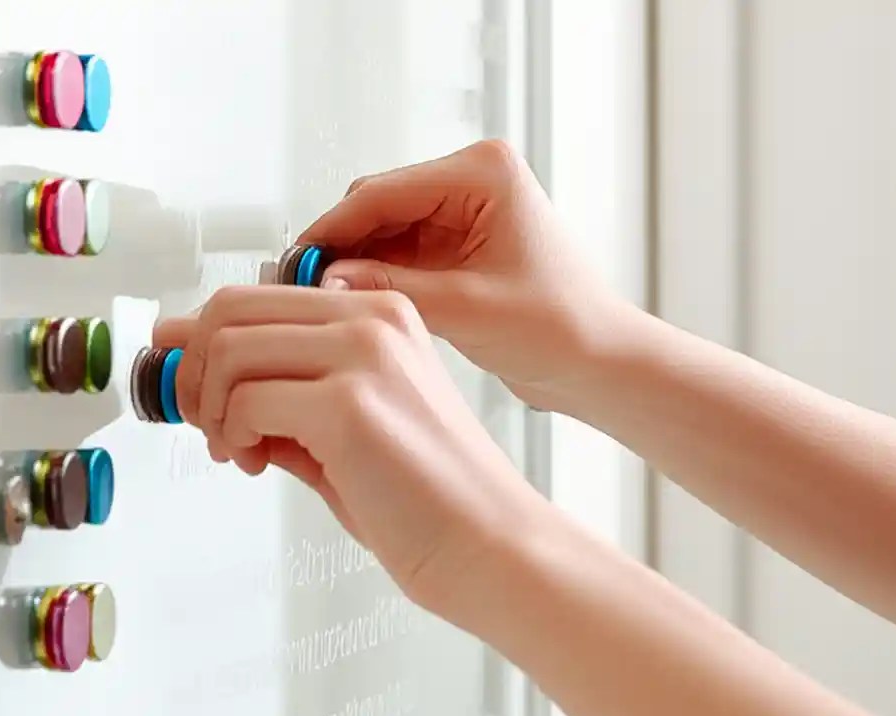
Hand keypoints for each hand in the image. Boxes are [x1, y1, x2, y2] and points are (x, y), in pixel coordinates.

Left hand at [152, 285, 546, 609]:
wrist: (490, 545)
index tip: (194, 389)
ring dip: (213, 408)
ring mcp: (363, 355)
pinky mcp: (349, 404)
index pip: (255, 296)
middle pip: (231, 309)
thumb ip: (277, 389)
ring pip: (229, 350)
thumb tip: (191, 367)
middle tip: (207, 424)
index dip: (204, 343)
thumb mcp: (342, 423)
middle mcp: (372, 319)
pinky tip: (260, 464)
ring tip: (240, 451)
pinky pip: (246, 401)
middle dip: (196, 370)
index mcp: (378, 313)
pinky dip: (232, 437)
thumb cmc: (425, 495)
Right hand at [298, 138, 624, 411]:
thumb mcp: (470, 308)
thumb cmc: (564, 327)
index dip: (333, 229)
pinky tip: (349, 303)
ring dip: (353, 263)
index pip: (384, 192)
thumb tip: (329, 278)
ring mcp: (462, 211)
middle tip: (299, 287)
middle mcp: (471, 181)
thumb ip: (395, 288)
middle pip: (377, 206)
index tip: (296, 263)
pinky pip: (397, 252)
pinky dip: (373, 276)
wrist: (598, 363)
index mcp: (484, 173)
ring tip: (317, 301)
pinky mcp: (455, 244)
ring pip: (381, 230)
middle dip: (339, 246)